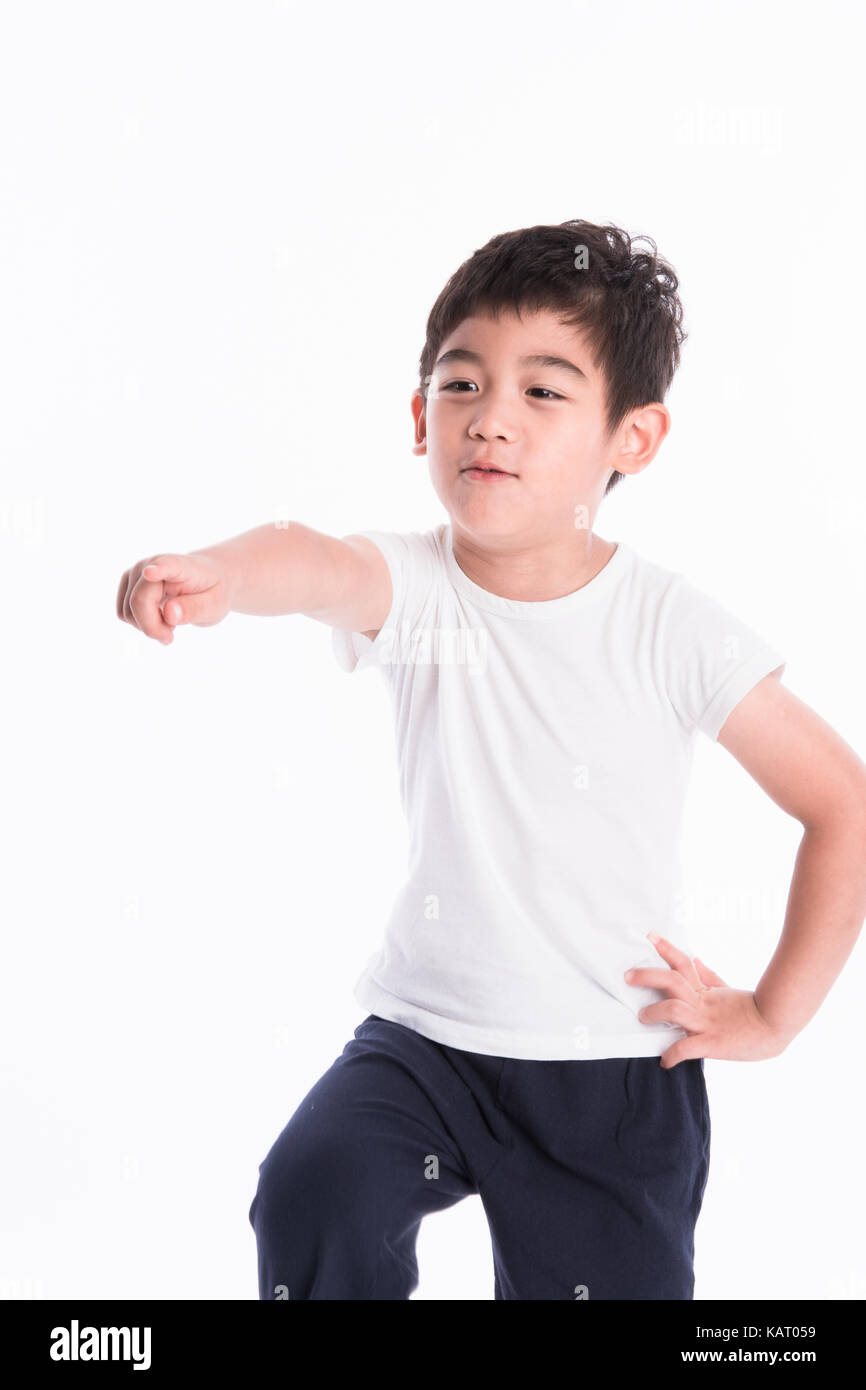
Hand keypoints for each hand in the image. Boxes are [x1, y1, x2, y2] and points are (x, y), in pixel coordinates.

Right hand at [116, 551, 232, 644]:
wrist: (206, 580)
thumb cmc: (212, 592)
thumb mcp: (215, 605)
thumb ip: (194, 609)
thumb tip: (169, 614)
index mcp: (179, 565)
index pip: (166, 566)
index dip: (157, 570)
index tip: (150, 572)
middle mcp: (151, 564)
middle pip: (139, 602)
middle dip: (153, 628)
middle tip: (171, 637)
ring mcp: (136, 573)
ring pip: (127, 611)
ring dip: (147, 627)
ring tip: (170, 624)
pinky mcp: (127, 584)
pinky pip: (123, 613)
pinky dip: (140, 624)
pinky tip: (158, 619)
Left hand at [624, 933, 790, 1067]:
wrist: (778, 1026)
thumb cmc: (754, 1012)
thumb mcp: (729, 991)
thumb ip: (710, 978)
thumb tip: (694, 960)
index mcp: (706, 992)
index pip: (682, 964)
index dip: (666, 949)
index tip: (650, 937)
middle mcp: (703, 1004)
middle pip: (672, 980)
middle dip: (648, 976)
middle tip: (628, 976)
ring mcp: (707, 1023)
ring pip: (674, 1009)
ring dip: (655, 1012)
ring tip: (643, 1017)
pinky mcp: (712, 1043)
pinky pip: (686, 1048)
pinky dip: (672, 1055)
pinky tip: (664, 1061)